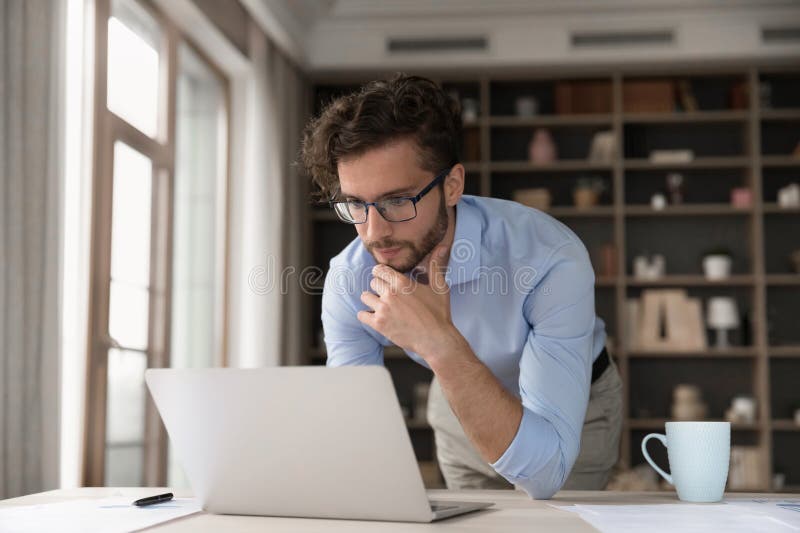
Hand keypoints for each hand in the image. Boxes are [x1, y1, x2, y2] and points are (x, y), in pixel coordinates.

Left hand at [357, 244, 464, 360]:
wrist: (435, 339)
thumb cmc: (439, 313)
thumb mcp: (439, 287)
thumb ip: (435, 265)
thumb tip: (442, 247)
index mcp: (402, 282)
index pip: (379, 270)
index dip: (382, 274)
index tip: (386, 279)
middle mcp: (390, 293)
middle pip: (373, 282)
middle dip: (379, 287)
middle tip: (389, 295)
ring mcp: (383, 309)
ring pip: (365, 296)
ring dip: (372, 300)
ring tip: (382, 306)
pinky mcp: (379, 324)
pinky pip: (361, 314)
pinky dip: (366, 315)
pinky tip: (376, 317)